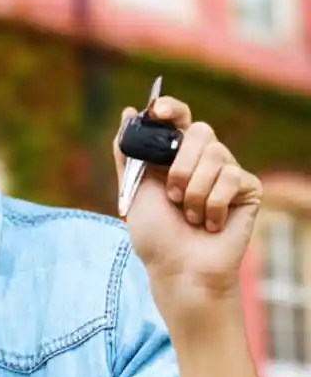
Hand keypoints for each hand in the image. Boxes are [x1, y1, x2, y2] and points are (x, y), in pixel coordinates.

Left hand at [112, 96, 262, 301]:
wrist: (178, 268)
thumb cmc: (155, 234)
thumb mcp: (132, 190)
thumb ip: (128, 152)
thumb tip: (129, 112)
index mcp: (174, 155)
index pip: (178, 117)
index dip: (170, 108)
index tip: (158, 111)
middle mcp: (203, 159)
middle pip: (200, 131)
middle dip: (179, 166)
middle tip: (172, 196)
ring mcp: (228, 171)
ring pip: (216, 154)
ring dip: (193, 192)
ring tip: (190, 216)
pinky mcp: (248, 188)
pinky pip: (231, 179)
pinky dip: (213, 206)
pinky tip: (211, 224)